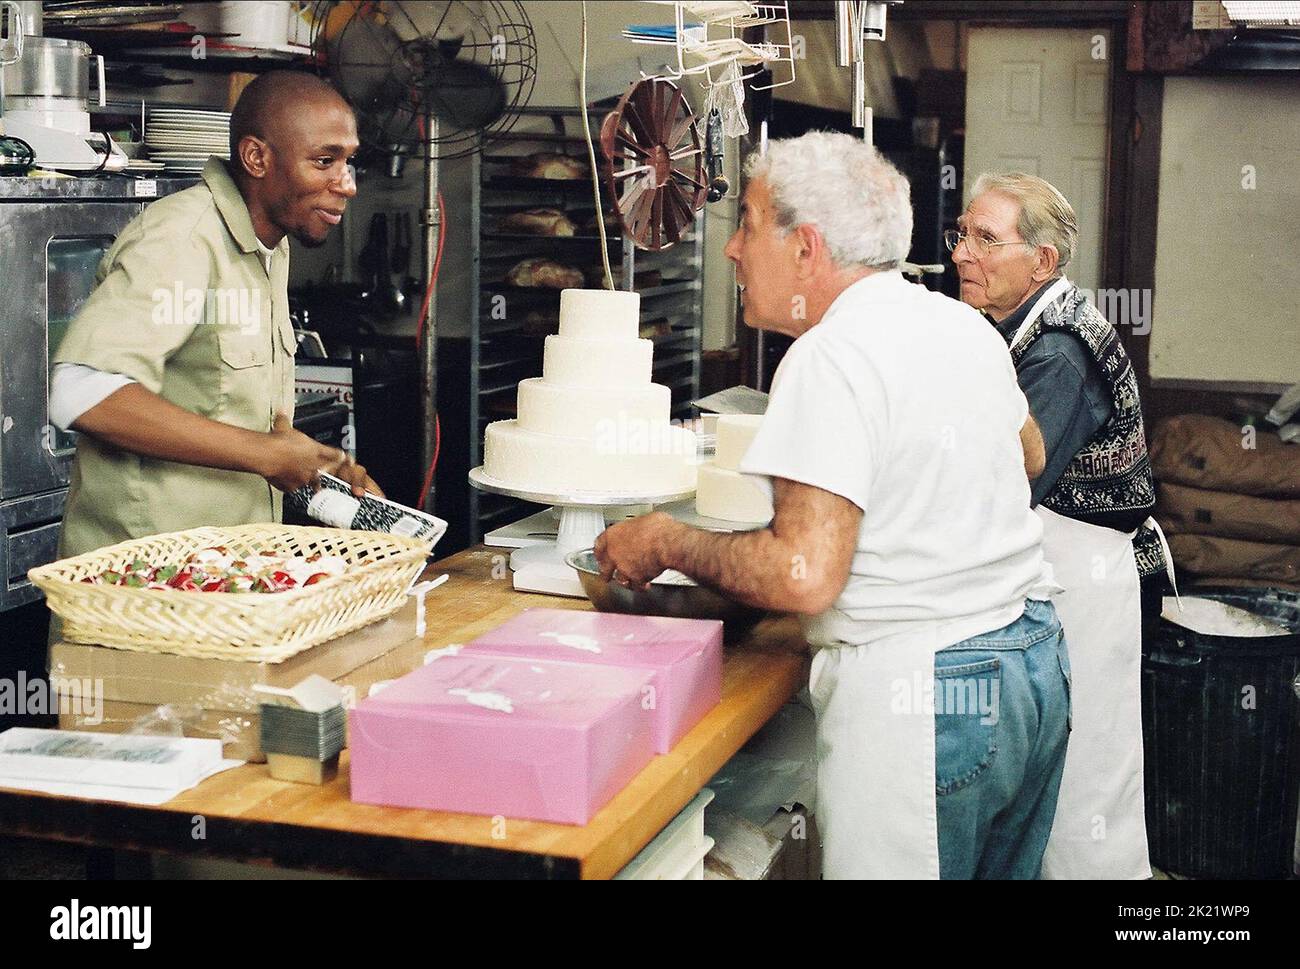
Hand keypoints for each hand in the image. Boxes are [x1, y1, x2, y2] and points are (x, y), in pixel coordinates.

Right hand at [261, 413, 379, 496]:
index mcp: (315, 450)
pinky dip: (291, 485)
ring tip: (302, 476)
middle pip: (327, 472)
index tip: (344, 458)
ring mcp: (304, 478)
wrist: (268, 455)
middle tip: (322, 471)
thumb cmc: (279, 442)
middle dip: (326, 472)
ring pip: (312, 482)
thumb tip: (282, 413)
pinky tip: (286, 481)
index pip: (335, 455)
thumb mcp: (284, 426)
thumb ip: (285, 420)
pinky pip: (294, 488)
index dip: (341, 457)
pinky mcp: (292, 488)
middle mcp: (313, 466)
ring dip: (308, 479)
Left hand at [593, 511, 679, 589]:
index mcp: (613, 535)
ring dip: (625, 581)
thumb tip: (642, 527)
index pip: (599, 544)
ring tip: (628, 582)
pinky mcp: (637, 579)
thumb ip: (637, 528)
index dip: (600, 550)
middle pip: (604, 568)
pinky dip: (641, 586)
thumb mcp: (644, 519)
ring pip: (620, 579)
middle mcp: (615, 554)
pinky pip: (637, 586)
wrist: (666, 543)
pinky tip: (645, 585)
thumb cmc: (657, 528)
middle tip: (607, 575)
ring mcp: (624, 568)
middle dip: (606, 573)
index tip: (600, 554)